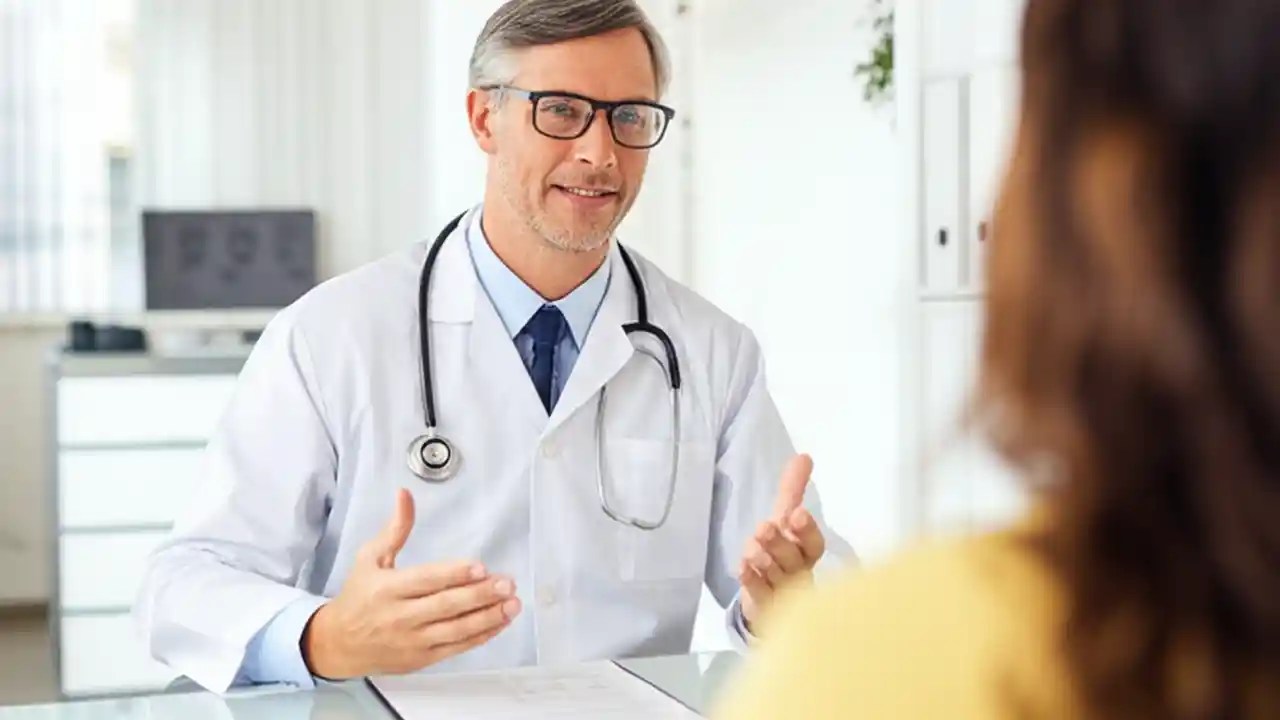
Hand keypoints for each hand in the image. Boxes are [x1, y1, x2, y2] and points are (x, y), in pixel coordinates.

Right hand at [301, 489, 520, 678]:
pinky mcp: (421, 659)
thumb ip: (395, 529)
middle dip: (480, 595)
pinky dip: (480, 636)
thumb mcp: (370, 558)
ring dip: (488, 617)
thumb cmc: (358, 596)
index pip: (426, 580)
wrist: (339, 644)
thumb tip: (405, 494)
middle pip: (446, 605)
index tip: (480, 567)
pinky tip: (499, 623)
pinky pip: (456, 648)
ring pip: (456, 630)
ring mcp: (412, 641)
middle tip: (507, 584)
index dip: (454, 574)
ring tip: (512, 604)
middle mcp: (400, 617)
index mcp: (387, 589)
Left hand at [738, 454, 825, 633]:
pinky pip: (760, 596)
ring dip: (764, 561)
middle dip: (780, 544)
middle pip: (794, 560)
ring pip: (776, 578)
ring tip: (751, 548)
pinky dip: (752, 582)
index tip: (797, 514)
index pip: (814, 544)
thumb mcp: (783, 518)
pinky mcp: (765, 606)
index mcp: (806, 552)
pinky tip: (743, 569)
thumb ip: (792, 489)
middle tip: (764, 528)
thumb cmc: (779, 551)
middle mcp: (798, 573)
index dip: (807, 530)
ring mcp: (782, 593)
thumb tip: (804, 456)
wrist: (766, 592)